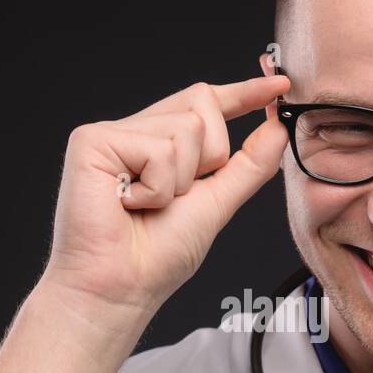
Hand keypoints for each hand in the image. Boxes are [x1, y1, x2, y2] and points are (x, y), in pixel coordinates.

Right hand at [45, 75, 290, 318]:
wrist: (120, 289)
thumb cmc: (157, 257)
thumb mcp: (216, 205)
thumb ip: (248, 166)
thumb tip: (278, 128)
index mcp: (159, 145)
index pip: (205, 104)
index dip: (244, 92)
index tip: (280, 83)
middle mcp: (134, 132)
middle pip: (202, 106)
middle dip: (208, 159)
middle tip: (171, 199)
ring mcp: (111, 133)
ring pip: (186, 128)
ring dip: (179, 181)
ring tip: (145, 205)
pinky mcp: (92, 140)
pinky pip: (159, 148)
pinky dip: (157, 188)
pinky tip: (127, 203)